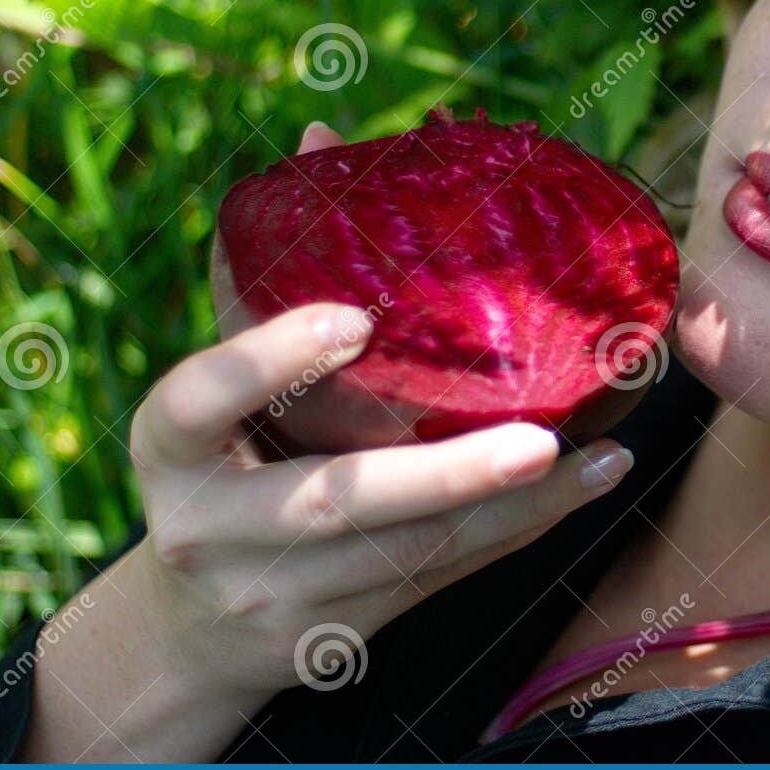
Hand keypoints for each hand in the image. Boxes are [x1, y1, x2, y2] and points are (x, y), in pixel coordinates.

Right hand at [125, 121, 634, 701]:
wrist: (190, 627)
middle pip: (336, 502)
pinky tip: (583, 487)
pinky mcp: (331, 635)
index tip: (353, 320)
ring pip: (410, 555)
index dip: (271, 358)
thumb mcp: (218, 385)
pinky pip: (437, 579)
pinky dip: (515, 532)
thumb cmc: (222, 460)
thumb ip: (265, 278)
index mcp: (167, 444)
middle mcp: (207, 525)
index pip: (201, 397)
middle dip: (445, 476)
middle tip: (540, 439)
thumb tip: (321, 133)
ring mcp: (266, 593)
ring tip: (602, 458)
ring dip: (516, 509)